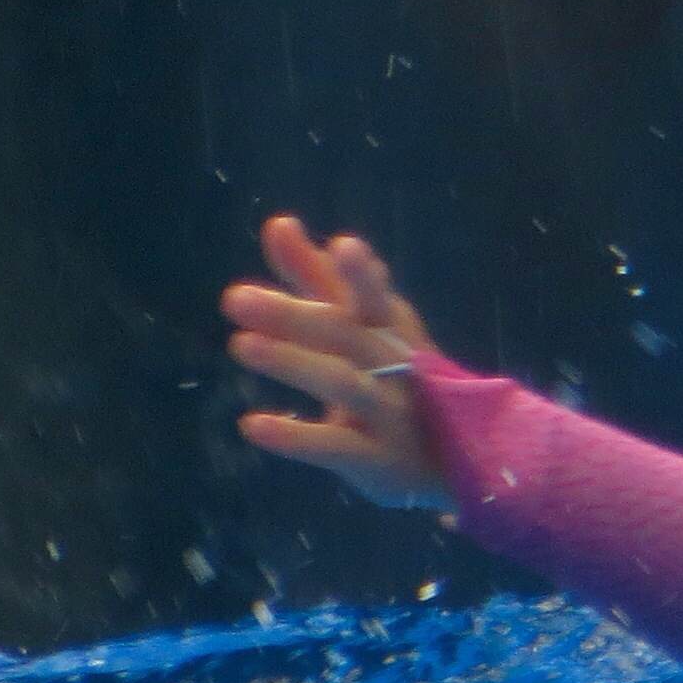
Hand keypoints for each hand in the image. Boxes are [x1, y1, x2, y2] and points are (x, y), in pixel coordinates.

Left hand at [224, 216, 446, 508]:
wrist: (447, 456)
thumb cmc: (390, 375)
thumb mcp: (358, 324)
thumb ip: (315, 276)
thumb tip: (277, 222)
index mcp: (390, 327)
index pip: (373, 295)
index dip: (360, 274)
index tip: (342, 246)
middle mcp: (396, 364)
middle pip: (345, 335)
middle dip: (293, 315)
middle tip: (234, 297)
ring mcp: (390, 413)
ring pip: (343, 384)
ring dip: (293, 363)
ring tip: (240, 345)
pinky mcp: (376, 460)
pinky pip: (334, 447)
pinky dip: (294, 436)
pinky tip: (251, 425)